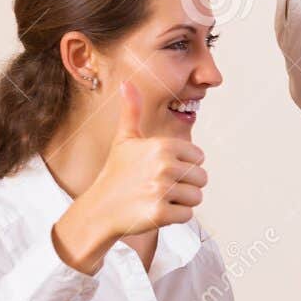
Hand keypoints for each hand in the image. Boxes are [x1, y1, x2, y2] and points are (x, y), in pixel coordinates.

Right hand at [53, 83, 207, 272]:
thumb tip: (127, 83)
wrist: (99, 209)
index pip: (199, 158)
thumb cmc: (116, 173)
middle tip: (158, 187)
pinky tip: (155, 211)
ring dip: (180, 202)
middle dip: (185, 185)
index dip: (184, 166)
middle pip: (201, 178)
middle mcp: (163, 165)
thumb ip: (132, 111)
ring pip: (196, 197)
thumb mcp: (124, 139)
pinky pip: (187, 215)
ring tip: (156, 198)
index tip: (161, 170)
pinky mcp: (160, 213)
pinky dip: (174, 217)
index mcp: (162, 146)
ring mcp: (161, 190)